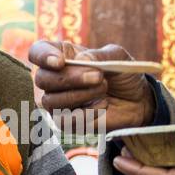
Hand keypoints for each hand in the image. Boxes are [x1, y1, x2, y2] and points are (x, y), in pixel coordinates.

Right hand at [28, 40, 156, 135]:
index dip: (43, 56)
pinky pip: (64, 121)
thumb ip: (98, 55)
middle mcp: (54, 78)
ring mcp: (58, 101)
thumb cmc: (122, 74)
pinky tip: (102, 106)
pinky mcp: (66, 122)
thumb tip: (79, 61)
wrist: (137, 100)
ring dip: (81, 95)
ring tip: (103, 90)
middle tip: (98, 77)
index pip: (37, 52)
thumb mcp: (117, 57)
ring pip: (51, 101)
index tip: (60, 62)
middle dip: (70, 79)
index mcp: (62, 55)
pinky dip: (86, 114)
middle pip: (42, 78)